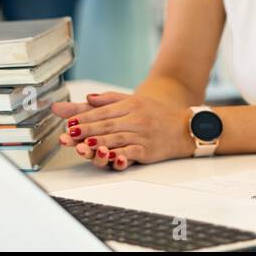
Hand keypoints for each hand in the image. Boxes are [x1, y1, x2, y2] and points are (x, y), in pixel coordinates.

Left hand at [52, 91, 195, 169]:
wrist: (184, 126)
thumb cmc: (156, 114)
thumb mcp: (133, 101)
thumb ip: (109, 100)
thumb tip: (88, 98)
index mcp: (131, 104)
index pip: (104, 111)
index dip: (86, 117)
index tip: (70, 122)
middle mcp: (137, 118)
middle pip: (107, 124)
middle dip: (87, 130)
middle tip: (70, 134)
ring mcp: (143, 134)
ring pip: (117, 138)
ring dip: (98, 143)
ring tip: (83, 146)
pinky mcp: (148, 150)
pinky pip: (131, 152)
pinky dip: (118, 155)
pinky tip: (108, 157)